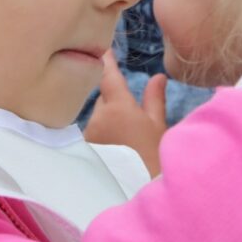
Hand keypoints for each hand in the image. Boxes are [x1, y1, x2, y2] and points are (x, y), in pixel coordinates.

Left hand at [84, 52, 166, 176]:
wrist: (135, 192)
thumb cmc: (153, 158)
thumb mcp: (158, 127)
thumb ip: (155, 99)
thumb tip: (158, 77)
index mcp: (118, 106)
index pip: (108, 75)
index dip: (106, 60)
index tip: (103, 49)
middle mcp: (97, 117)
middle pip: (103, 99)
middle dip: (113, 101)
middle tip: (132, 117)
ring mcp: (87, 135)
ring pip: (97, 118)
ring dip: (107, 121)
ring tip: (126, 141)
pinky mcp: (82, 150)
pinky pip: (92, 135)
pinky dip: (102, 137)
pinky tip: (116, 152)